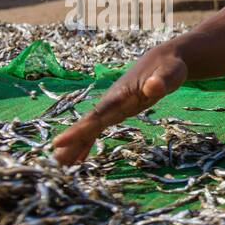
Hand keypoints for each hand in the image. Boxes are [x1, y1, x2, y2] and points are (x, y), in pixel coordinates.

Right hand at [51, 48, 186, 164]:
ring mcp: (112, 107)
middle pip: (88, 125)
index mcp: (120, 95)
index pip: (96, 115)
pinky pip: (98, 130)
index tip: (59, 142)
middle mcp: (111, 102)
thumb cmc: (169, 67)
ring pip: (90, 129)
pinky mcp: (117, 112)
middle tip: (54, 163)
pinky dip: (88, 144)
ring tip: (59, 165)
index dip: (78, 130)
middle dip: (71, 143)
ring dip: (75, 146)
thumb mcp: (170, 73)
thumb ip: (162, 81)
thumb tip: (154, 86)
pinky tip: (80, 159)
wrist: (163, 59)